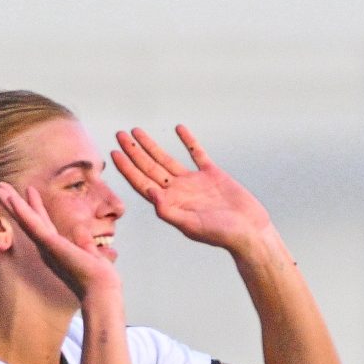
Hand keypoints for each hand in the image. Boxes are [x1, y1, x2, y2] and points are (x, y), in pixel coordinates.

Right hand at [0, 182, 119, 303]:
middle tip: (0, 187)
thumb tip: (83, 235)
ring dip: (12, 203)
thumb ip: (84, 243)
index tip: (29, 190)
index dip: (35, 206)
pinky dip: (22, 211)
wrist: (100, 290)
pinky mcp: (49, 244)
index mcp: (56, 249)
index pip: (43, 223)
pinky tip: (13, 199)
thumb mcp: (90, 253)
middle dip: (15, 202)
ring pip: (26, 220)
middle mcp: (46, 248)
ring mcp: (46, 246)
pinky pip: (33, 224)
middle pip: (28, 220)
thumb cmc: (98, 278)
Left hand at [112, 126, 273, 254]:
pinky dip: (188, 141)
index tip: (114, 152)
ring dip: (151, 145)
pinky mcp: (212, 175)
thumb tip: (149, 191)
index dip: (127, 168)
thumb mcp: (191, 225)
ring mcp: (194, 182)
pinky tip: (179, 128)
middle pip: (149, 168)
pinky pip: (196, 153)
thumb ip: (168, 211)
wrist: (249, 232)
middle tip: (120, 134)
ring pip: (167, 159)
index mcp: (170, 204)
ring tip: (137, 131)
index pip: (142, 183)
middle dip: (134, 151)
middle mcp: (178, 192)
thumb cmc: (221, 235)